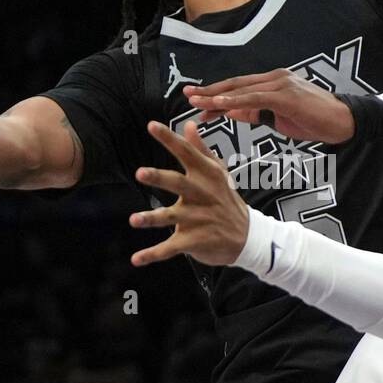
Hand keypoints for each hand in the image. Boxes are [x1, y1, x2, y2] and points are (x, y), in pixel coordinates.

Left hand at [129, 120, 249, 267]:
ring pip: (171, 217)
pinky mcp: (194, 241)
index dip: (169, 139)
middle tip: (140, 173)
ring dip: (152, 218)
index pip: (186, 153)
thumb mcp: (218, 173)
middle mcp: (201, 195)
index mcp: (205, 175)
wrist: (248, 237)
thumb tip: (188, 124)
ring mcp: (198, 219)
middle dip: (159, 178)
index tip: (151, 125)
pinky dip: (153, 254)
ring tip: (133, 220)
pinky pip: (171, 248)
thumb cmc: (227, 199)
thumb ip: (200, 149)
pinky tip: (136, 259)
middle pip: (178, 183)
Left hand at [184, 69, 354, 143]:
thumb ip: (255, 113)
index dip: (216, 94)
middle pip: (235, 84)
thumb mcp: (278, 118)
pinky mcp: (287, 95)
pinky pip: (257, 98)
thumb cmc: (314, 120)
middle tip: (188, 96)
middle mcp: (274, 79)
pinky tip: (222, 105)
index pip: (238, 88)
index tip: (197, 101)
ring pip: (242, 90)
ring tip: (197, 102)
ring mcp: (281, 85)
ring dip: (217, 96)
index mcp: (272, 83)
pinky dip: (237, 100)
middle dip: (209, 91)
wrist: (343, 122)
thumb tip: (231, 112)